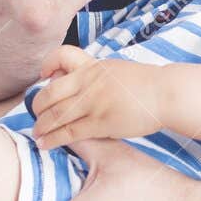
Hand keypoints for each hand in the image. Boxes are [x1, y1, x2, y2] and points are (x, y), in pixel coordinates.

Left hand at [30, 48, 166, 145]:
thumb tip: (75, 82)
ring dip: (41, 127)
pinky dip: (53, 139)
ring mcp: (93, 102)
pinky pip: (70, 132)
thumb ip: (94, 74)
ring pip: (56, 115)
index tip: (43, 76)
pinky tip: (46, 144)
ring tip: (36, 135)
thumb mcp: (114, 69)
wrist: (165, 94)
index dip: (47, 65)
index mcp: (92, 66)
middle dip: (38, 106)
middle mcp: (89, 82)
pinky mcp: (101, 123)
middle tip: (35, 115)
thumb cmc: (144, 84)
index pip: (61, 56)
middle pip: (50, 92)